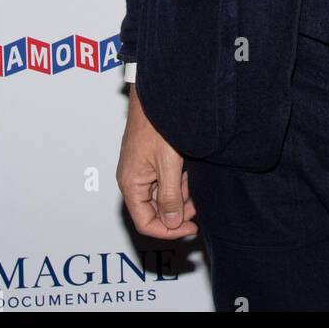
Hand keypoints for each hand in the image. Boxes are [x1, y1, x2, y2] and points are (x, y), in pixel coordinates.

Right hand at [117, 85, 198, 239]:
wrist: (156, 96)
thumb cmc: (157, 126)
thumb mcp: (168, 164)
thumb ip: (170, 196)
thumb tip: (171, 224)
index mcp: (131, 185)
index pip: (145, 223)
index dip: (168, 230)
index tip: (191, 229)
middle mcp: (132, 181)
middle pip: (153, 211)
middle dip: (176, 213)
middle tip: (197, 209)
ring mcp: (140, 171)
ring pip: (160, 196)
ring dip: (178, 198)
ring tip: (193, 187)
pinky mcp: (148, 161)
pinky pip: (162, 181)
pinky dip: (176, 184)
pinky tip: (188, 176)